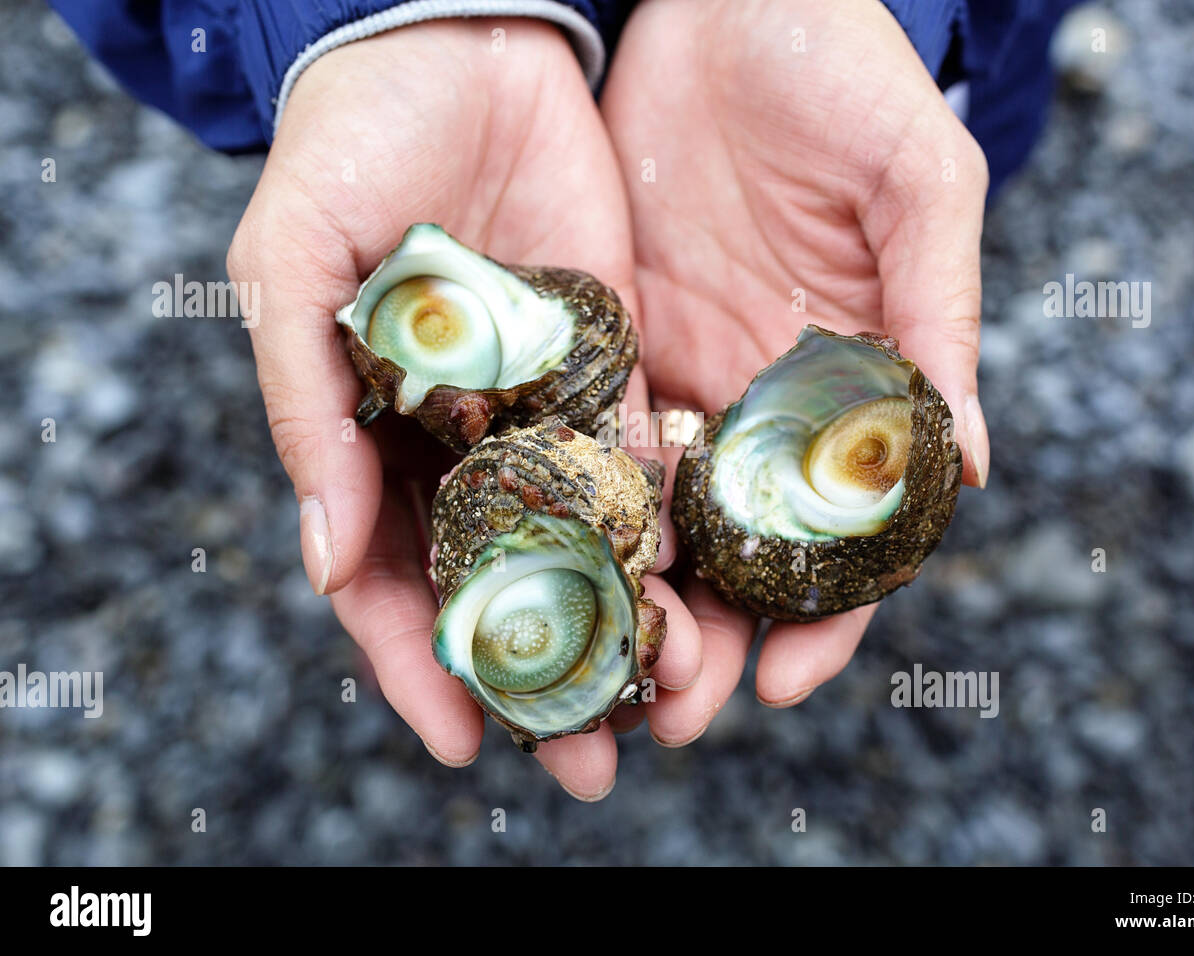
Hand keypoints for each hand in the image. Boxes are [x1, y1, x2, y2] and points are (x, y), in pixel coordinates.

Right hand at [226, 20, 696, 799]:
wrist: (458, 43)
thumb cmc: (345, 149)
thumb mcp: (292, 273)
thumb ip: (304, 411)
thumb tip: (330, 563)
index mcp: (373, 440)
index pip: (396, 581)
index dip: (424, 667)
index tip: (469, 742)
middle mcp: (463, 444)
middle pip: (509, 586)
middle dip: (549, 677)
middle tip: (596, 766)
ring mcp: (543, 408)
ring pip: (587, 542)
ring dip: (629, 625)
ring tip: (674, 697)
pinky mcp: (614, 360)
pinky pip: (645, 457)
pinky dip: (671, 526)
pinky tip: (707, 586)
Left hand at [601, 0, 988, 741]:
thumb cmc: (844, 72)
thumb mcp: (915, 186)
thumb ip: (937, 321)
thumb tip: (972, 467)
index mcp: (849, 382)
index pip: (844, 528)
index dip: (824, 615)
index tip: (783, 682)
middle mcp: (763, 395)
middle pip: (739, 546)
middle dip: (707, 634)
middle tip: (666, 715)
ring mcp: (679, 369)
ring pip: (654, 511)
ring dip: (628, 596)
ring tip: (592, 672)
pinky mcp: (603, 331)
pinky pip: (581, 432)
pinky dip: (566, 500)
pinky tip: (535, 560)